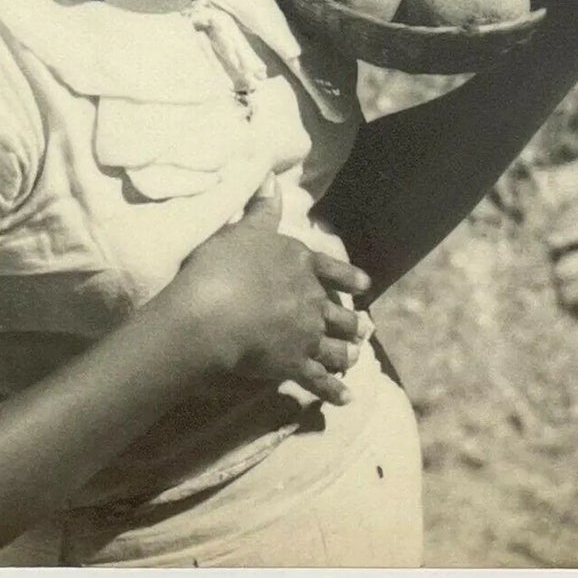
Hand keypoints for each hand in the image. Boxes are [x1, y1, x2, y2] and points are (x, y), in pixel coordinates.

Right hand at [168, 178, 371, 405]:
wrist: (212, 313)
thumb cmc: (222, 266)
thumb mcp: (243, 230)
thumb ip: (261, 208)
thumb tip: (271, 178)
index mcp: (302, 264)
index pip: (334, 270)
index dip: (350, 279)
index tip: (364, 287)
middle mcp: (312, 300)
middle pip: (340, 315)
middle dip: (351, 324)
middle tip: (361, 329)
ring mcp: (306, 335)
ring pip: (336, 348)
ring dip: (347, 354)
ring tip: (354, 359)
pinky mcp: (294, 365)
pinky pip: (320, 381)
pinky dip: (334, 391)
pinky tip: (344, 399)